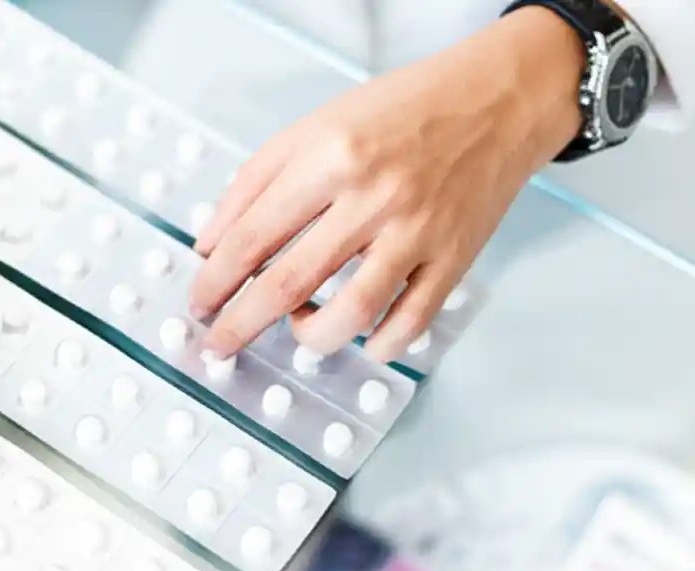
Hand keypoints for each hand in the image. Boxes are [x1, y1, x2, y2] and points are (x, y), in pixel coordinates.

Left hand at [191, 7, 583, 360]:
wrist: (494, 100)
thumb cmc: (400, 112)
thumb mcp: (314, 126)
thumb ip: (255, 182)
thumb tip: (211, 246)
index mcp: (329, 157)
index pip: (252, 236)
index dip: (215, 280)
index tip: (200, 303)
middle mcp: (372, 196)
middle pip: (289, 283)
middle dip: (241, 325)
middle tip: (219, 343)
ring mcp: (417, 231)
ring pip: (350, 314)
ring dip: (309, 338)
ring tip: (298, 328)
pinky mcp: (454, 258)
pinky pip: (411, 322)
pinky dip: (380, 345)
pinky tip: (362, 341)